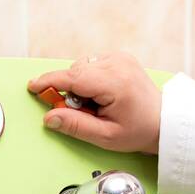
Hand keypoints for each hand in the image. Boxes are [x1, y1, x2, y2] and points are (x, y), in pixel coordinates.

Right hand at [27, 52, 162, 152]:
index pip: (73, 77)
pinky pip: (91, 64)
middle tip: (83, 112)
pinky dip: (88, 79)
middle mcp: (118, 63)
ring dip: (79, 85)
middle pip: (75, 71)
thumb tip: (49, 117)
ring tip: (95, 104)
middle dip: (69, 91)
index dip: (50, 82)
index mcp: (115, 82)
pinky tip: (99, 94)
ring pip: (81, 67)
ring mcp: (120, 57)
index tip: (33, 86)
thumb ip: (75, 126)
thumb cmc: (137, 130)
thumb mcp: (105, 137)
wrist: (162, 121)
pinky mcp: (119, 56)